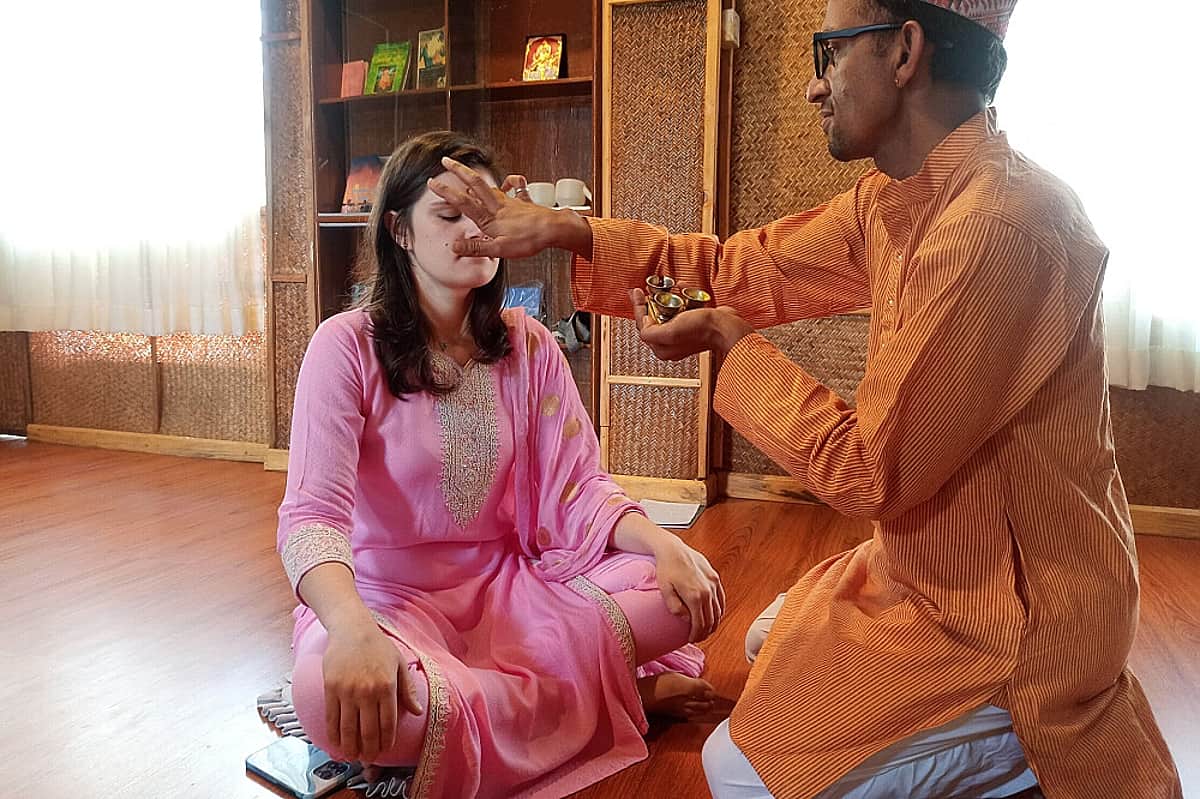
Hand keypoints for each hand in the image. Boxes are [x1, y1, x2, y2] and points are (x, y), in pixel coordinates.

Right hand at [322, 623, 422, 762]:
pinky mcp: (330, 689)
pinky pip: (332, 718)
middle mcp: (367, 692)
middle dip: (369, 749)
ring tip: (353, 756)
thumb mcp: (399, 664)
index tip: (384, 751)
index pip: (387, 723)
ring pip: (349, 728)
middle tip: (368, 759)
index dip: (386, 741)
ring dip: (351, 747)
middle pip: (368, 730)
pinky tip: (337, 743)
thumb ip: (408, 690)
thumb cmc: (379, 646)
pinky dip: (334, 735)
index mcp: (387, 687)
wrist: (352, 630)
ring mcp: (347, 691)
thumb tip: (417, 712)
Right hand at [428, 158, 585, 258]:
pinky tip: (510, 182)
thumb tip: (453, 247)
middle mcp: (498, 205)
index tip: (432, 182)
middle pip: (475, 183)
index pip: (462, 202)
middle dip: (459, 171)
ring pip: (491, 186)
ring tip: (468, 174)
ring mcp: (511, 202)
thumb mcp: (499, 249)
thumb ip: (475, 247)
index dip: (446, 192)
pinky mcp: (524, 203)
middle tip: (446, 160)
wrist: (554, 229)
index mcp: (489, 217)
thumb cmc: (528, 240)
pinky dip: (512, 183)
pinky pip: (517, 189)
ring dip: (477, 178)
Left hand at [631, 288, 752, 360]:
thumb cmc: (702, 330)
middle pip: (653, 318)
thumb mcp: (670, 332)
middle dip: (651, 301)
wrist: (727, 327)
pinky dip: (681, 296)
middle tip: (646, 289)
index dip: (638, 307)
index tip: (636, 293)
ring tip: (667, 286)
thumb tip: (644, 322)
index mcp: (662, 348)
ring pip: (667, 311)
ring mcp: (682, 333)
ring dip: (667, 296)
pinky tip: (683, 288)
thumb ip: (650, 331)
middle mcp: (671, 343)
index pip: (642, 325)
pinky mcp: (694, 324)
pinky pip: (682, 308)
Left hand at [652, 537, 725, 642]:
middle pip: (711, 620)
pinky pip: (721, 599)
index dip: (697, 635)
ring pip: (719, 611)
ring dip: (713, 623)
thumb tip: (686, 619)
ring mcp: (713, 584)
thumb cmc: (666, 569)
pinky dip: (719, 610)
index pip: (700, 624)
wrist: (673, 549)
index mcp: (695, 596)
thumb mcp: (665, 590)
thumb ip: (675, 608)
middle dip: (705, 632)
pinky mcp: (715, 578)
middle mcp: (708, 591)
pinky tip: (713, 615)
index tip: (692, 640)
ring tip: (705, 629)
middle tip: (698, 638)